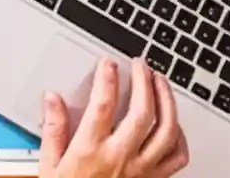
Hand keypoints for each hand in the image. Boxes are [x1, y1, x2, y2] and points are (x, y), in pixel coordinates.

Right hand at [40, 57, 188, 177]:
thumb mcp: (49, 167)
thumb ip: (53, 130)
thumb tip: (52, 100)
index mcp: (91, 151)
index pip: (103, 106)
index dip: (107, 79)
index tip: (109, 63)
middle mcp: (120, 158)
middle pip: (142, 113)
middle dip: (145, 82)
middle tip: (141, 66)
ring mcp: (141, 170)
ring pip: (166, 130)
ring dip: (167, 101)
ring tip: (161, 83)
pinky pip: (177, 156)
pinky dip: (180, 136)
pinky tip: (174, 123)